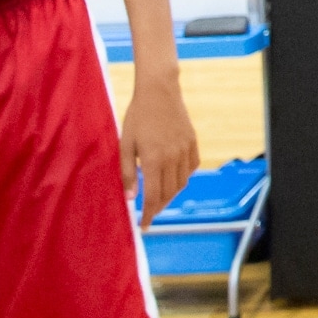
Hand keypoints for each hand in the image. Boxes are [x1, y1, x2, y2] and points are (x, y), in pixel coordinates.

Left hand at [118, 74, 198, 226]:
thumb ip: (127, 173)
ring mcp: (185, 149)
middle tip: (149, 213)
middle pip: (169, 193)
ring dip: (171, 195)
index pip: (153, 197)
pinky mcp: (192, 142)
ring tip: (160, 197)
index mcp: (153, 159)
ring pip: (182, 183)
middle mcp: (172, 157)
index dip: (149, 214)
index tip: (144, 226)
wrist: (159, 91)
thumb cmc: (137, 117)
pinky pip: (191, 168)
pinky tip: (174, 178)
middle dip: (159, 207)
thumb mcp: (125, 145)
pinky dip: (183, 178)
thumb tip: (130, 199)